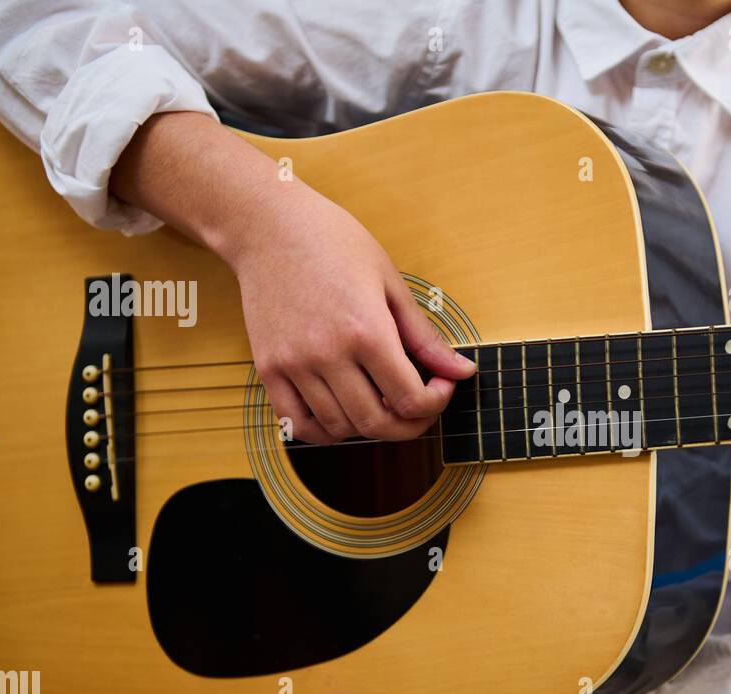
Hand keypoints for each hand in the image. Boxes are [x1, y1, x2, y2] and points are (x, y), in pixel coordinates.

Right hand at [109, 112, 474, 445]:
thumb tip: (462, 372)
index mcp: (367, 330)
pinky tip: (343, 413)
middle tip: (420, 409)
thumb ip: (424, 336)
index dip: (436, 403)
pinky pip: (297, 423)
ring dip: (369, 427)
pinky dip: (325, 431)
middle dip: (409, 425)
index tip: (441, 386)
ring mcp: (294, 364)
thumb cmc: (334, 243)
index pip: (411, 399)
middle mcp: (328, 354)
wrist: (268, 225)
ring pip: (339, 428)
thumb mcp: (390, 282)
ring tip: (381, 403)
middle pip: (377, 423)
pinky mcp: (268, 368)